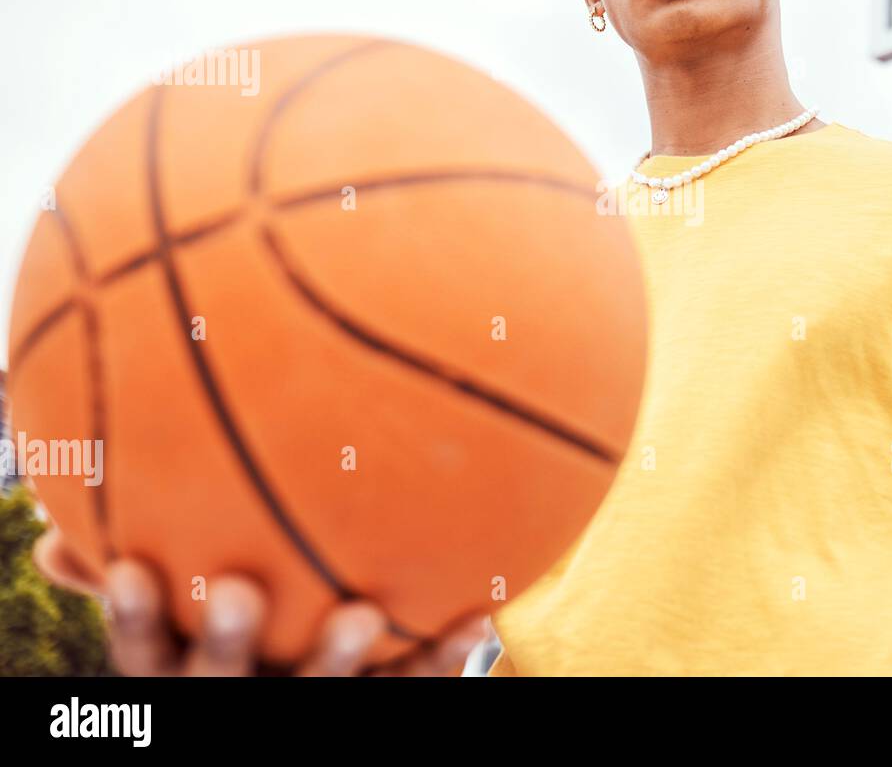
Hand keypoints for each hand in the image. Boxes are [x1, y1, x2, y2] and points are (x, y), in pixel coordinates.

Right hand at [32, 526, 489, 676]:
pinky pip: (410, 691)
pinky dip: (444, 657)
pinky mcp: (374, 715)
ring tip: (362, 613)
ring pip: (323, 699)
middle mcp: (243, 703)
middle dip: (228, 642)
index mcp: (185, 677)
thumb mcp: (174, 622)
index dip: (134, 616)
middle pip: (225, 686)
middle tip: (237, 587)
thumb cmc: (233, 644)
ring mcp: (311, 713)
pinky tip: (480, 614)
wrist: (304, 715)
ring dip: (338, 660)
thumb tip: (51, 537)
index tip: (134, 565)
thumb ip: (129, 578)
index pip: (145, 655)